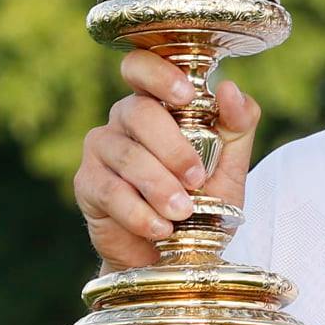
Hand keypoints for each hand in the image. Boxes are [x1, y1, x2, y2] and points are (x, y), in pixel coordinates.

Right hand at [74, 49, 260, 270]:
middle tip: (196, 180)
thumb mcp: (231, 167)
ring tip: (182, 212)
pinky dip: (139, 213)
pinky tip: (160, 229)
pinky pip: (110, 191)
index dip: (159, 75)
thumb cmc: (202, 205)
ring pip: (126, 154)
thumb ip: (237, 127)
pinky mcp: (87, 184)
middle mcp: (124, 120)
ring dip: (159, 186)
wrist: (175, 257)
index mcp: (157, 105)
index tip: (185, 97)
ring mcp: (102, 150)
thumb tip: (229, 89)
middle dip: (173, 148)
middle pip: (139, 112)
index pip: (141, 67)